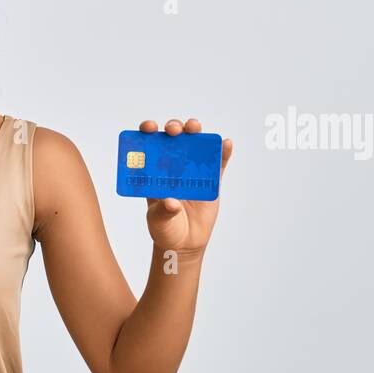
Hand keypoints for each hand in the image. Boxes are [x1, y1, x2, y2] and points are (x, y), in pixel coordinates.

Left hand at [138, 118, 232, 254]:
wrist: (183, 244)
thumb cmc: (165, 229)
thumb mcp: (157, 221)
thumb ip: (162, 211)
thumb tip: (171, 202)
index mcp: (154, 172)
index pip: (149, 146)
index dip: (148, 132)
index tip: (148, 128)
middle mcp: (173, 167)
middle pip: (174, 139)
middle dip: (173, 129)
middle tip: (173, 130)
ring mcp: (193, 172)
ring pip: (196, 146)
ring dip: (195, 132)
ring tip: (194, 128)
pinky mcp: (212, 181)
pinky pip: (218, 164)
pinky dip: (223, 152)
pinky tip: (225, 144)